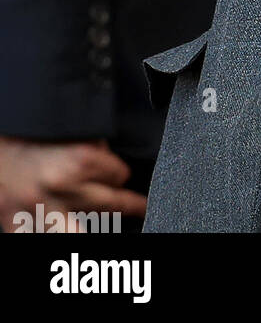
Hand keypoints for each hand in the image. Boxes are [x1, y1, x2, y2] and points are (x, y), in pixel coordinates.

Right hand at [0, 137, 146, 231]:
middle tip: (141, 208)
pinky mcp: (14, 221)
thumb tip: (109, 162)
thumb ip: (94, 146)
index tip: (119, 172)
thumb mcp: (73, 127)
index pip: (120, 175)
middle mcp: (62, 188)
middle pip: (109, 205)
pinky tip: (65, 228)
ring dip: (98, 224)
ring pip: (79, 229)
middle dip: (126, 204)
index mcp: (80, 160)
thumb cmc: (32, 127)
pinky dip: (53, 232)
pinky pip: (40, 237)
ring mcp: (37, 209)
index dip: (119, 170)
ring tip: (115, 222)